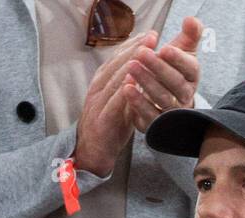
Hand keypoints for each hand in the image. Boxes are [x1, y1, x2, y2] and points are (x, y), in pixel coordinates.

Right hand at [73, 31, 156, 176]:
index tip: (150, 35)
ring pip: (114, 80)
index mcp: (101, 84)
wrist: (91, 155)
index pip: (117, 59)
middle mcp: (97, 90)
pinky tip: (135, 82)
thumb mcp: (120, 103)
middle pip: (116, 65)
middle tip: (152, 37)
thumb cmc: (109, 128)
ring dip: (131, 65)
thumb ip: (130, 87)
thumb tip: (146, 70)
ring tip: (146, 53)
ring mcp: (97, 105)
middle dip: (135, 49)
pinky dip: (124, 91)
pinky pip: (114, 104)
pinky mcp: (101, 122)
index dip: (133, 45)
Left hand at [122, 16, 202, 132]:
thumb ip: (189, 34)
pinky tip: (126, 89)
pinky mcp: (156, 124)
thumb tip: (191, 19)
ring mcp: (171, 112)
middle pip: (175, 84)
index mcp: (192, 77)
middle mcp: (185, 96)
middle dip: (158, 68)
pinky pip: (149, 116)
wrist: (166, 100)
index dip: (178, 59)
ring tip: (131, 67)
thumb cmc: (173, 70)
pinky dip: (138, 103)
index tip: (164, 48)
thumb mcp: (183, 50)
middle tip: (141, 53)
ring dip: (146, 83)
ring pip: (162, 99)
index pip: (190, 68)